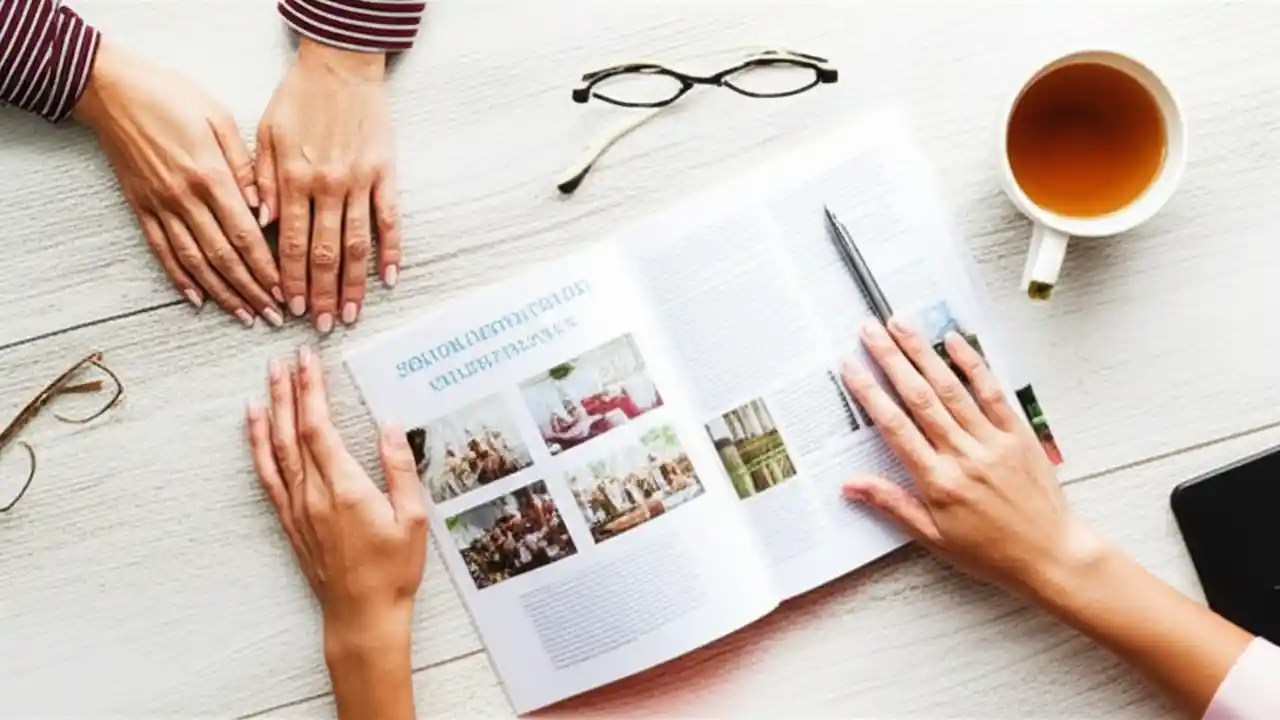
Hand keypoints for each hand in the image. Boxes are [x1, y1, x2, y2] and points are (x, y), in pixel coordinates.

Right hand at [74, 41, 283, 327]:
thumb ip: (244, 166)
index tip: (285, 290)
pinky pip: (162, 251)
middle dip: (252, 290)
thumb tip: (265, 208)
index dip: (266, 268)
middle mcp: (185, 198)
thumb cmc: (171, 95)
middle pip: (224, 256)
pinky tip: (197, 299)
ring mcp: (160, 205)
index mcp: (211, 175)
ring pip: (195, 261)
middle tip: (275, 315)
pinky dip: (180, 278)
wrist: (111, 89)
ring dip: (222, 293)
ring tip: (245, 316)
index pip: (245, 235)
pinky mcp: (140, 207)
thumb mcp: (219, 118)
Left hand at [245, 347, 426, 662]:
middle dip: (288, 390)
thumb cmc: (393, 571)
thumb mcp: (412, 519)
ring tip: (265, 381)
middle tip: (284, 357)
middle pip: (294, 431)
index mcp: (345, 489)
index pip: (320, 427)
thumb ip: (399, 470)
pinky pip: (268, 476)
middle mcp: (314, 495)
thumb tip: (389, 427)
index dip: (311, 390)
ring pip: (276, 450)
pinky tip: (256, 427)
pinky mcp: (291, 522)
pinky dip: (258, 447)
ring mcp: (298, 509)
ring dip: (270, 411)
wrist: (362, 616)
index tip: (309, 361)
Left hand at [256, 39, 402, 333]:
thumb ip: (261, 180)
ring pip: (356, 245)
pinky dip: (391, 251)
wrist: (341, 66)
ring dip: (354, 284)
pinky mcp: (385, 175)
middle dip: (321, 294)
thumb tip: (260, 223)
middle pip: (323, 254)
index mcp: (293, 179)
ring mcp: (360, 183)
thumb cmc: (298, 99)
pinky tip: (390, 279)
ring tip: (352, 315)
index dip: (289, 280)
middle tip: (322, 326)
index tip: (289, 308)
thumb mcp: (264, 134)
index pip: (288, 243)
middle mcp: (327, 187)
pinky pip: (389, 221)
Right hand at [839, 318, 1107, 596]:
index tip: (850, 366)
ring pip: (951, 388)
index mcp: (938, 481)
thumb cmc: (990, 552)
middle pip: (919, 397)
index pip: (895, 427)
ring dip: (923, 352)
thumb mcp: (933, 537)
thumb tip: (849, 484)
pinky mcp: (1018, 434)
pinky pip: (992, 392)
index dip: (869, 393)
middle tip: (869, 330)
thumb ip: (891, 504)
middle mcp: (964, 455)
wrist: (1052, 556)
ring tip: (901, 325)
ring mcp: (992, 441)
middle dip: (891, 359)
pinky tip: (954, 341)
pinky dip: (972, 364)